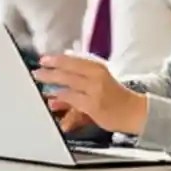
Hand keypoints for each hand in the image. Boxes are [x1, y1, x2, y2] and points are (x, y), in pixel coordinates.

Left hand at [33, 54, 147, 135]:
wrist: (134, 112)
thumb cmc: (117, 97)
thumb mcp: (100, 80)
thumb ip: (81, 76)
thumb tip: (62, 74)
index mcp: (98, 68)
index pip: (74, 60)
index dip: (57, 59)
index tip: (44, 59)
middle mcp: (96, 77)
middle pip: (68, 69)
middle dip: (50, 70)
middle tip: (37, 71)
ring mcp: (94, 91)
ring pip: (68, 83)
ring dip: (52, 81)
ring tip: (40, 81)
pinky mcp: (93, 105)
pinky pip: (73, 99)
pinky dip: (61, 98)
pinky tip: (53, 99)